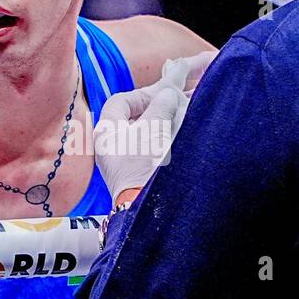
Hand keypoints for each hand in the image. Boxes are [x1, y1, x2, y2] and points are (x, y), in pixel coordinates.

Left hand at [96, 51, 210, 197]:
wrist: (146, 207)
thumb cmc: (145, 165)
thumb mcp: (154, 127)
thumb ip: (162, 105)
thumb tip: (168, 94)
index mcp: (107, 132)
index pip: (120, 102)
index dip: (142, 93)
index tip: (161, 91)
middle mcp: (114, 146)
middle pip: (138, 116)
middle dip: (162, 102)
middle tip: (181, 91)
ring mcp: (127, 162)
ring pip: (150, 131)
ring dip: (170, 117)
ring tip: (191, 105)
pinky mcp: (141, 174)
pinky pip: (155, 147)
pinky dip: (170, 135)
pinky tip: (187, 128)